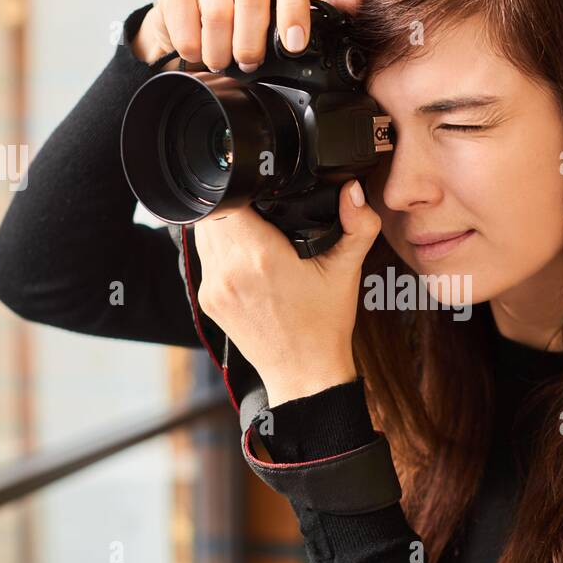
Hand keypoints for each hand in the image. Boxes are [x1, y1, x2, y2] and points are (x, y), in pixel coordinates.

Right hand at [130, 0, 362, 68]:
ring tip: (222, 63)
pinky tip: (195, 53)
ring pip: (217, 9)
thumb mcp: (285, 23)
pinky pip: (182, 12)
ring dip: (220, 46)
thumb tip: (356, 1)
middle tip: (249, 65)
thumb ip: (319, 13)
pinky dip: (190, 42)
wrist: (194, 24)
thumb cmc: (248, 26)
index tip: (293, 46)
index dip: (294, 11)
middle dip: (252, 39)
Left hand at [193, 179, 381, 408]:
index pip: (229, 200)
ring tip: (255, 235)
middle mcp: (229, 269)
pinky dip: (222, 253)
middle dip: (234, 207)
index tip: (261, 192)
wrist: (304, 373)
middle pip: (213, 214)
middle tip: (262, 212)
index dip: (242, 189)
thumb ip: (358, 224)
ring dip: (223, 228)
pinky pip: (206, 260)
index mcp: (260, 256)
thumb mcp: (347, 269)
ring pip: (204, 235)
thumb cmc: (324, 324)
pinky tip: (247, 262)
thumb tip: (353, 190)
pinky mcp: (207, 300)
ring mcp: (213, 287)